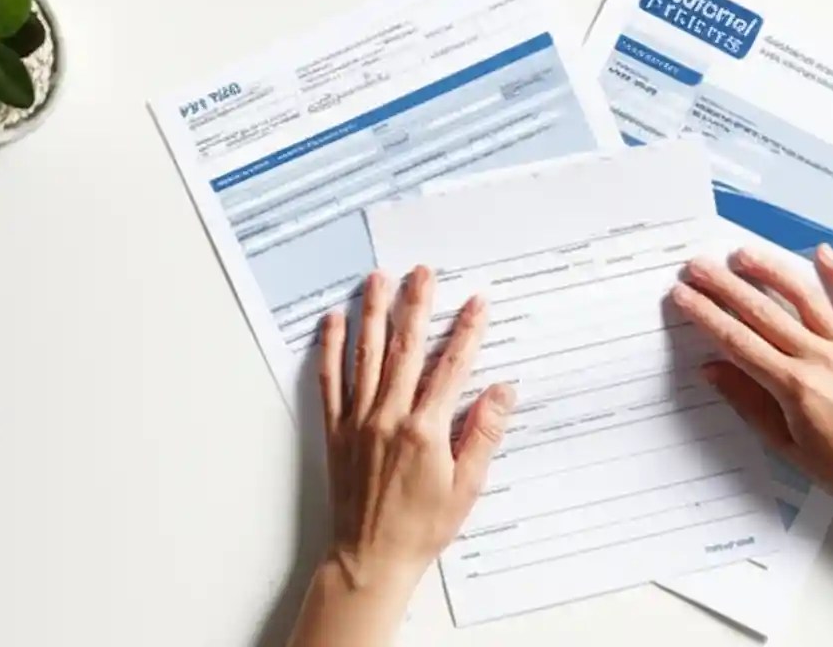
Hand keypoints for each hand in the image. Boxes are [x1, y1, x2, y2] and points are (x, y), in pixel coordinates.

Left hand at [318, 267, 513, 590]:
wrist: (369, 559)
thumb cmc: (421, 528)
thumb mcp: (467, 486)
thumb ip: (483, 434)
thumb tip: (501, 391)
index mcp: (426, 430)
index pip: (451, 367)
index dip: (467, 331)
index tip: (477, 302)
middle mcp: (389, 417)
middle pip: (405, 349)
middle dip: (417, 305)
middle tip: (423, 272)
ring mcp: (359, 422)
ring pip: (366, 356)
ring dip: (373, 313)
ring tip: (378, 279)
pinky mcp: (336, 432)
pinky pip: (331, 382)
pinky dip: (331, 349)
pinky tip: (333, 322)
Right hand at [670, 244, 832, 506]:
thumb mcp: (782, 443)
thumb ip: (746, 401)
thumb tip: (711, 368)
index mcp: (793, 387)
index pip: (737, 341)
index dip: (705, 315)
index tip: (683, 296)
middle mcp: (819, 359)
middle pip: (762, 312)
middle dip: (725, 286)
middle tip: (698, 266)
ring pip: (804, 297)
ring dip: (771, 271)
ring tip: (742, 254)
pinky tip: (821, 251)